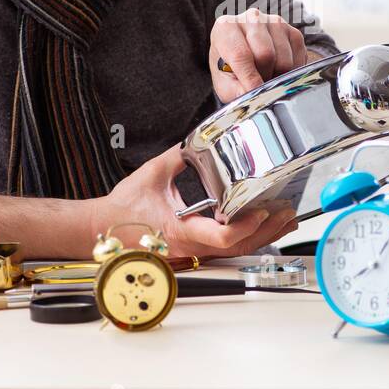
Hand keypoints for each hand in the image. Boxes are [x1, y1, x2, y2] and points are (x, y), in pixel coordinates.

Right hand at [99, 144, 297, 258]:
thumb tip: (199, 138)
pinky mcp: (193, 249)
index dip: (248, 226)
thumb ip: (180, 155)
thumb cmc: (123, 207)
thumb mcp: (153, 173)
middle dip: (267, 231)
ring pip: (235, 250)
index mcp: (182, 228)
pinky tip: (260, 226)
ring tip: (283, 220)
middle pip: (239, 246)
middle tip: (287, 213)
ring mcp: (193, 250)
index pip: (223, 236)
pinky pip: (226, 248)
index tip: (261, 210)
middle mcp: (191, 244)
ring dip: (262, 236)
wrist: (102, 228)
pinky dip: (247, 237)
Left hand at [209, 8, 308, 101]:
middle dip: (264, 76)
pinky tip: (278, 71)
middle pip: (266, 54)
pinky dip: (290, 73)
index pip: (241, 53)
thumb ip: (233, 90)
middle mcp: (251, 18)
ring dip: (277, 76)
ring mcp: (275, 22)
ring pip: (284, 60)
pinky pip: (298, 61)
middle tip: (259, 85)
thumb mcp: (224, 82)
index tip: (254, 93)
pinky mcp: (293, 32)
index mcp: (226, 27)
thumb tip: (251, 94)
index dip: (249, 78)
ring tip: (266, 76)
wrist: (245, 55)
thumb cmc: (230, 68)